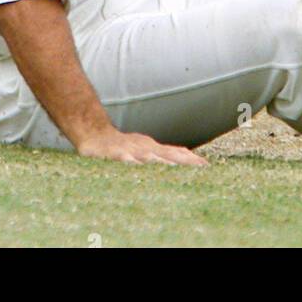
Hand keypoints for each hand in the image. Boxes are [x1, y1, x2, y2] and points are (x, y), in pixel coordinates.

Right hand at [77, 129, 206, 166]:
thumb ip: (165, 153)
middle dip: (183, 162)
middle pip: (167, 155)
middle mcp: (144, 148)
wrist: (94, 133)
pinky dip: (129, 161)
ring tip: (175, 169)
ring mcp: (129, 150)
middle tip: (199, 169)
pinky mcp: (113, 154)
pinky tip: (134, 165)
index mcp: (153, 148)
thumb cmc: (122, 145)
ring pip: (147, 157)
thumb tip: (187, 156)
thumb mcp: (145, 148)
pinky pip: (122, 159)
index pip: (176, 154)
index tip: (207, 167)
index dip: (191, 160)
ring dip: (160, 163)